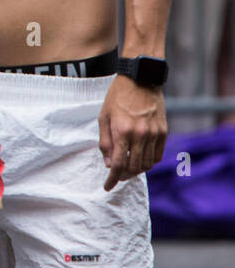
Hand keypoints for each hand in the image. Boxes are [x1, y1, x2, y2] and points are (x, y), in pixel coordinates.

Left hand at [98, 74, 166, 190]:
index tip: (107, 187)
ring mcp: (154, 134)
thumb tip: (109, 164)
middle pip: (134, 167)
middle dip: (124, 176)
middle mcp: (139, 135)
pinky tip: (141, 161)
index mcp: (122, 131)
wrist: (141, 80)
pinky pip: (158, 155)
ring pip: (147, 164)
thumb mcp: (103, 118)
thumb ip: (105, 142)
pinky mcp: (163, 132)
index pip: (118, 164)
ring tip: (128, 169)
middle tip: (117, 177)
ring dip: (137, 170)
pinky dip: (149, 162)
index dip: (112, 179)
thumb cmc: (117, 98)